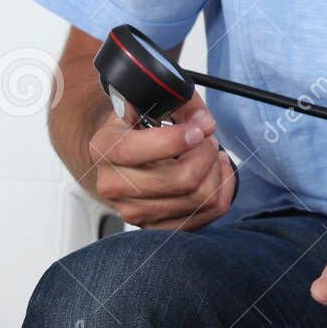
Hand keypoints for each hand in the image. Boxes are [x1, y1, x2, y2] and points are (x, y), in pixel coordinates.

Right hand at [88, 96, 234, 230]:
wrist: (120, 155)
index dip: (175, 140)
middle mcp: (113, 185)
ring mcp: (133, 211)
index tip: (199, 130)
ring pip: (200, 198)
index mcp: (105, 148)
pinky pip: (208, 214)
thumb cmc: (140, 126)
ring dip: (216, 171)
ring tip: (207, 154)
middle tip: (205, 139)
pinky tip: (212, 173)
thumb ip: (183, 103)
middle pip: (182, 180)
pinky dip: (221, 189)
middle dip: (206, 154)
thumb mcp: (152, 100)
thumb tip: (206, 124)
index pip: (134, 151)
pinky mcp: (157, 226)